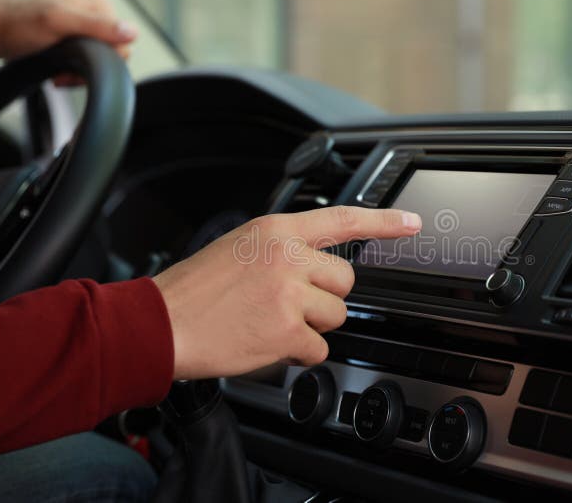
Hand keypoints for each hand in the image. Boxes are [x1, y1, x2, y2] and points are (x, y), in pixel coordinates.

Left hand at [0, 0, 136, 81]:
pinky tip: (59, 69)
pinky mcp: (78, 43)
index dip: (103, 61)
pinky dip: (75, 73)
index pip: (123, 44)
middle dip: (89, 69)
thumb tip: (132, 32)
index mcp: (101, 8)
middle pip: (113, 57)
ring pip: (101, 65)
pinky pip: (90, 66)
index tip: (76, 61)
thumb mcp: (60, 23)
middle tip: (64, 67)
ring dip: (79, 74)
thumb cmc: (19, 25)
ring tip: (58, 69)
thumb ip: (97, 26)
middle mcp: (98, 17)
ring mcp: (88, 31)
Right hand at [153, 206, 421, 379]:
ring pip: (336, 316)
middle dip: (326, 297)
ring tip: (272, 321)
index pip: (343, 219)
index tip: (412, 224)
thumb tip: (318, 262)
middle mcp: (288, 258)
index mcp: (276, 231)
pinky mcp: (286, 332)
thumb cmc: (194, 289)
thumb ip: (283, 248)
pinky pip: (319, 348)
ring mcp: (289, 295)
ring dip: (311, 326)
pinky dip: (299, 353)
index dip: (384, 222)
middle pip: (346, 280)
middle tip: (289, 303)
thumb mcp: (239, 245)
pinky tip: (268, 342)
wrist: (159, 324)